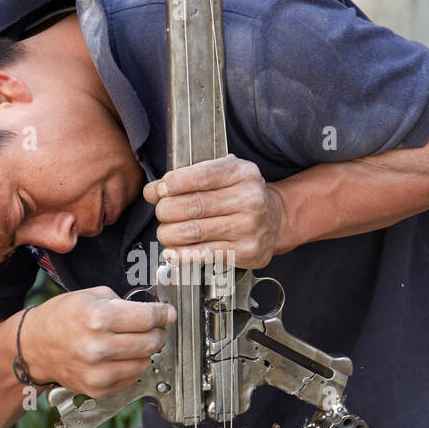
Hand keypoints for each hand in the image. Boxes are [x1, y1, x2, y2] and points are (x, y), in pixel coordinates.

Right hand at [22, 287, 175, 397]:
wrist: (34, 347)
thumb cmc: (61, 318)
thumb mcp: (90, 295)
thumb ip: (124, 302)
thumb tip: (155, 314)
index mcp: (97, 318)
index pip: (147, 318)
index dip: (162, 314)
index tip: (167, 314)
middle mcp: (98, 347)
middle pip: (151, 342)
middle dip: (157, 332)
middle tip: (153, 327)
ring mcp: (98, 372)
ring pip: (145, 362)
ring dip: (145, 351)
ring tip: (132, 341)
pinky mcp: (98, 389)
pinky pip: (131, 378)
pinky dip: (131, 366)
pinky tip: (119, 356)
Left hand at [142, 155, 287, 268]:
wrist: (275, 220)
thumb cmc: (240, 196)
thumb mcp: (220, 176)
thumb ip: (187, 179)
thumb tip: (153, 191)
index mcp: (242, 173)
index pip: (201, 176)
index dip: (173, 184)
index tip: (160, 190)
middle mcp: (249, 198)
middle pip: (194, 205)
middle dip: (167, 210)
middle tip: (162, 213)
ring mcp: (249, 226)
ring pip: (194, 231)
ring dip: (169, 233)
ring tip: (165, 232)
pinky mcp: (246, 251)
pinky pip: (204, 253)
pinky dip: (181, 254)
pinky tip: (172, 251)